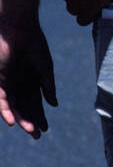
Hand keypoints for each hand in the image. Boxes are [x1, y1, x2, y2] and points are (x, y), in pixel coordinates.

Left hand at [0, 16, 57, 138]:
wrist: (19, 30)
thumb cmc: (34, 45)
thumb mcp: (45, 68)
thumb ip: (48, 86)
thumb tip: (54, 105)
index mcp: (31, 82)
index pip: (35, 104)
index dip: (40, 116)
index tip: (45, 129)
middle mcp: (19, 85)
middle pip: (24, 109)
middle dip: (30, 122)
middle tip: (37, 136)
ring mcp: (8, 84)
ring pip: (13, 107)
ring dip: (21, 120)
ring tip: (30, 130)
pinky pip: (1, 100)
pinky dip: (6, 111)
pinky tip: (11, 122)